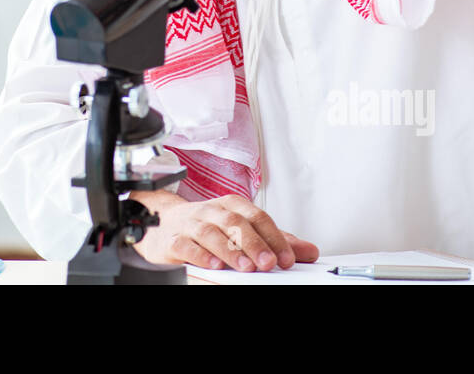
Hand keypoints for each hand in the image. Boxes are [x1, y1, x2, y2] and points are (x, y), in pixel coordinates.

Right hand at [130, 191, 319, 271]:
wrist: (164, 223)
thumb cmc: (207, 226)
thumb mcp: (243, 230)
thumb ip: (275, 241)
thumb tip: (309, 251)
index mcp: (232, 206)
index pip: (257, 217)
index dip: (273, 237)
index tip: (286, 258)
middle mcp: (212, 211)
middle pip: (235, 223)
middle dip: (254, 243)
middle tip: (268, 263)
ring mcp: (191, 224)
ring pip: (210, 233)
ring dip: (229, 250)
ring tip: (244, 267)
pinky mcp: (173, 239)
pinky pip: (186, 244)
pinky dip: (200, 254)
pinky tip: (213, 265)